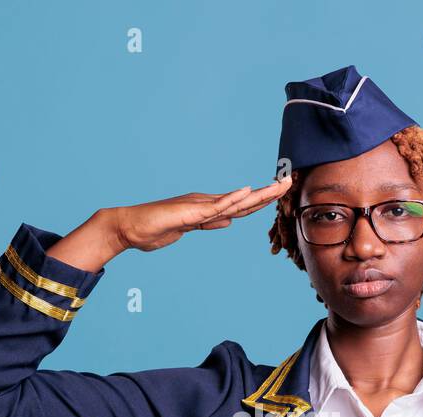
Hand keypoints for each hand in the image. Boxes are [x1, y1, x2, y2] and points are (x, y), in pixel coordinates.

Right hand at [109, 177, 292, 252]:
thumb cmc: (156, 228)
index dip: (262, 200)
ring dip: (258, 194)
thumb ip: (209, 223)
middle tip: (289, 182)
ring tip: (278, 186)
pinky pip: (215, 207)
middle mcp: (207, 203)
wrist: (132, 228)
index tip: (281, 194)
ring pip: (235, 200)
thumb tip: (229, 221)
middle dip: (269, 193)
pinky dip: (232, 199)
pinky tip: (247, 192)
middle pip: (244, 199)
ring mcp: (199, 206)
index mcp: (209, 208)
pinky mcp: (190, 213)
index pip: (241, 205)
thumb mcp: (190, 227)